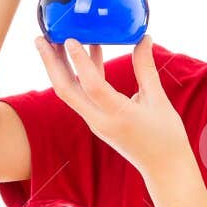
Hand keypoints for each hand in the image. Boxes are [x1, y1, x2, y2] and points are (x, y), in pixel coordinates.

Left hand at [34, 36, 193, 181]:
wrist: (163, 168)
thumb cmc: (166, 136)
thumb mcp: (158, 100)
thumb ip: (146, 68)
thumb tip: (143, 37)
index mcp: (118, 116)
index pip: (92, 86)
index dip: (80, 62)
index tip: (70, 39)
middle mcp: (100, 121)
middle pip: (65, 90)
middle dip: (50, 63)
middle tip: (40, 37)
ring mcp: (95, 123)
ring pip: (70, 93)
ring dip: (60, 67)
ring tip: (54, 40)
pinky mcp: (97, 122)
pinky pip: (82, 95)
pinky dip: (80, 74)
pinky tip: (88, 52)